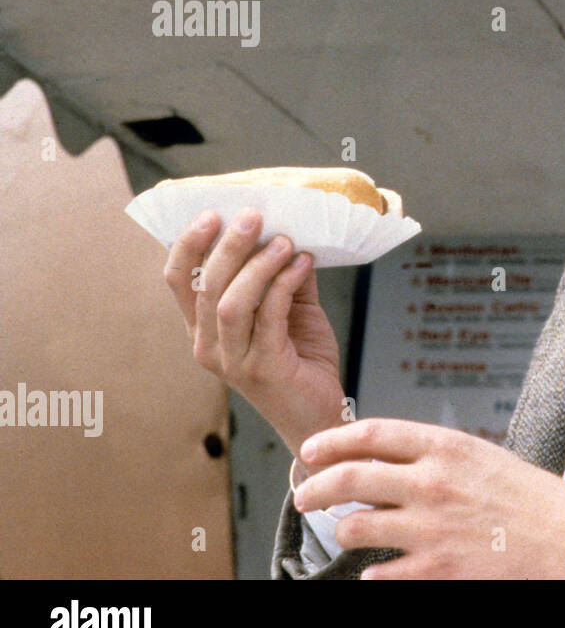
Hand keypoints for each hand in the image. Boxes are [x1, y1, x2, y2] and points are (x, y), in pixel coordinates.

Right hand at [164, 206, 345, 467]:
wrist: (322, 415)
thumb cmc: (301, 360)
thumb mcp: (291, 309)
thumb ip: (283, 275)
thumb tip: (287, 231)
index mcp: (204, 328)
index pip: (178, 281)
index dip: (187, 245)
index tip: (210, 212)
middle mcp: (208, 346)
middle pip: (204, 288)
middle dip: (227, 247)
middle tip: (252, 216)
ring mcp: (233, 361)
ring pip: (230, 304)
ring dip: (257, 266)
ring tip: (285, 242)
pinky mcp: (265, 369)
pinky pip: (268, 318)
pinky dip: (284, 285)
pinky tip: (303, 264)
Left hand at [292, 418, 564, 578]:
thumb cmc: (527, 496)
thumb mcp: (480, 456)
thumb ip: (433, 454)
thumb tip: (383, 459)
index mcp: (446, 447)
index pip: (371, 434)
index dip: (332, 440)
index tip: (311, 450)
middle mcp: (433, 483)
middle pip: (350, 478)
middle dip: (315, 488)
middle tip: (304, 497)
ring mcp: (432, 528)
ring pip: (354, 527)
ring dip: (340, 531)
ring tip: (344, 532)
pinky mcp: (438, 568)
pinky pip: (380, 572)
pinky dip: (371, 572)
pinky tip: (374, 570)